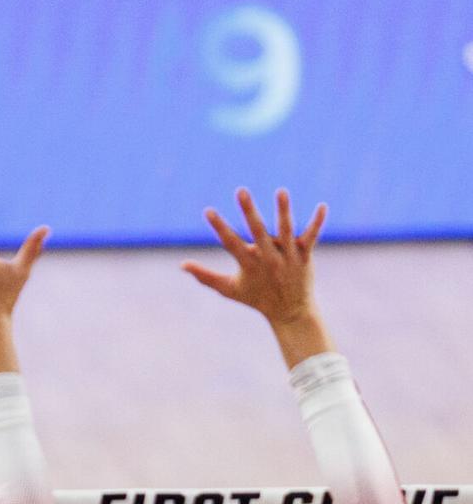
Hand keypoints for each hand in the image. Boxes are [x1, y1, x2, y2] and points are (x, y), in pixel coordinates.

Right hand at [181, 188, 325, 327]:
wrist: (290, 313)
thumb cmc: (256, 298)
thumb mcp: (229, 289)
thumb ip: (205, 277)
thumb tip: (181, 265)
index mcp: (249, 265)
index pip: (231, 243)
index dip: (219, 227)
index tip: (208, 211)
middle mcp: (269, 259)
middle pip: (258, 232)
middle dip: (249, 211)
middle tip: (241, 191)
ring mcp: (288, 257)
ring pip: (285, 231)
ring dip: (283, 211)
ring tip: (280, 191)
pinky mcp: (304, 256)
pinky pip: (311, 237)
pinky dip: (316, 222)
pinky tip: (322, 206)